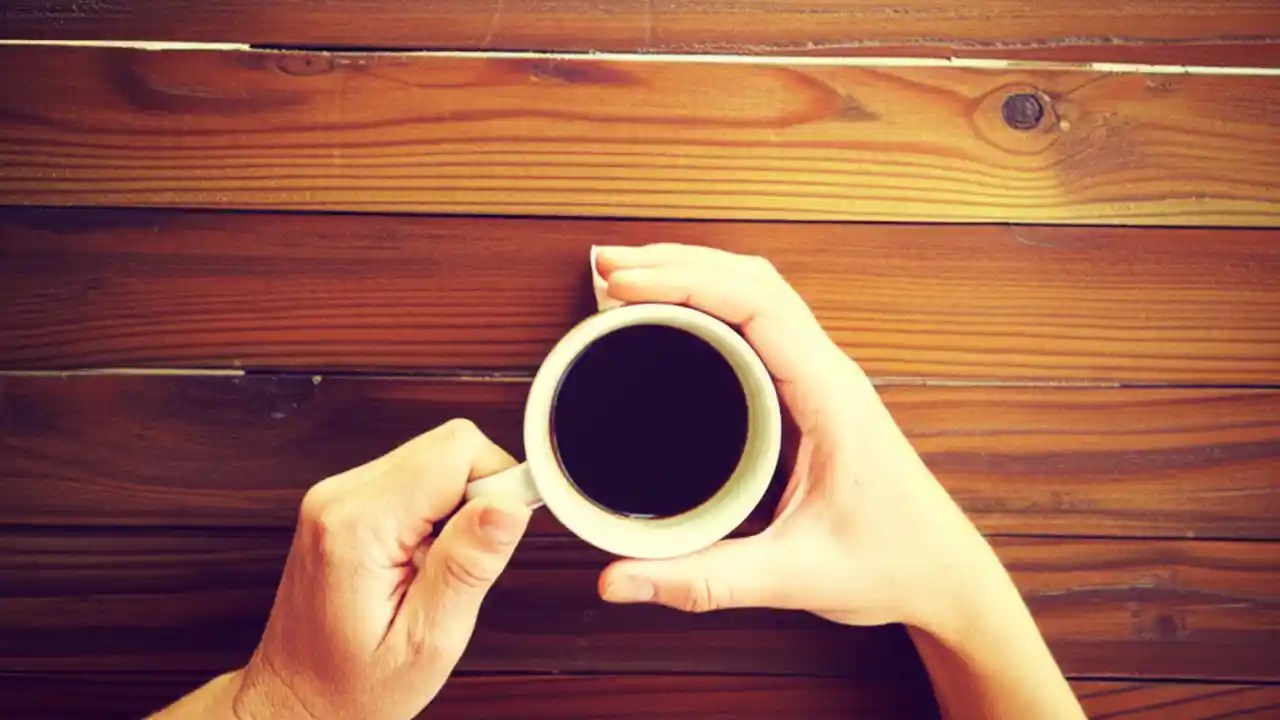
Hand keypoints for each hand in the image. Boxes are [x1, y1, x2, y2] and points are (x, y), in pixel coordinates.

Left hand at [233, 420, 531, 719]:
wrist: (293, 702)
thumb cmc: (349, 689)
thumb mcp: (426, 642)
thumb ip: (468, 567)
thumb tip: (509, 506)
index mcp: (359, 526)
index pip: (457, 451)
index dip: (498, 484)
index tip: (502, 536)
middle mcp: (341, 497)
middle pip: (448, 446)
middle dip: (480, 496)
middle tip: (467, 563)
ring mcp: (338, 496)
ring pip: (434, 458)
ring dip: (456, 507)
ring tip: (438, 569)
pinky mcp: (344, 502)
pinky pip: (414, 478)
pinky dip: (436, 513)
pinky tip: (421, 561)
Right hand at [593, 244, 994, 636]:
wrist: (944, 579)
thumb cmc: (890, 567)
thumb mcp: (792, 578)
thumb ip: (702, 581)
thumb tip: (615, 580)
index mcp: (832, 399)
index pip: (758, 306)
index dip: (686, 282)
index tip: (625, 284)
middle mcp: (831, 375)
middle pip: (754, 281)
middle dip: (678, 263)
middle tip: (609, 267)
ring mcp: (825, 379)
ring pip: (761, 295)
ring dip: (696, 274)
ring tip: (630, 278)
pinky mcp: (815, 395)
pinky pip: (764, 325)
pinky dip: (715, 303)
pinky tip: (678, 317)